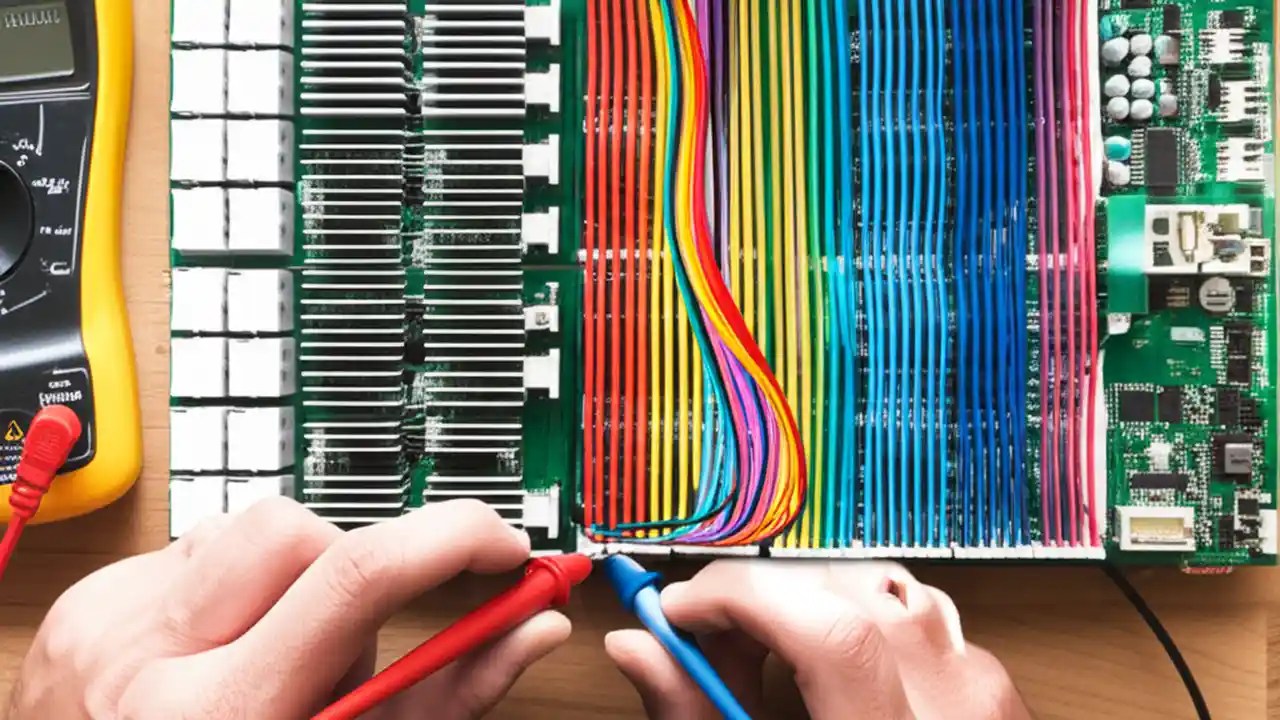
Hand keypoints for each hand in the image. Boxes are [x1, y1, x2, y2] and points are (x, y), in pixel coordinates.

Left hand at [9, 498, 569, 719]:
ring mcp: (109, 620)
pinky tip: (230, 642)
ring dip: (294, 575)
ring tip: (280, 648)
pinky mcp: (92, 599)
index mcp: (222, 715)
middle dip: (355, 566)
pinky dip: (239, 585)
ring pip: (250, 525)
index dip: (449, 539)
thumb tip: (529, 629)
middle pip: (298, 531)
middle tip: (348, 639)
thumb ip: (450, 696)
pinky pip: (199, 545)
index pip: (354, 578)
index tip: (495, 544)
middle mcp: (149, 657)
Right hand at [606, 560, 1029, 719]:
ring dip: (804, 607)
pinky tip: (822, 671)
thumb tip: (640, 647)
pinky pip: (914, 617)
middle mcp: (955, 716)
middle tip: (709, 643)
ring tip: (767, 664)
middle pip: (847, 599)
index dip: (741, 602)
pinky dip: (851, 624)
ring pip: (879, 593)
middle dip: (759, 601)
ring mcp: (982, 695)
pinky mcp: (989, 685)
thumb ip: (697, 719)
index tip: (682, 609)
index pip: (829, 637)